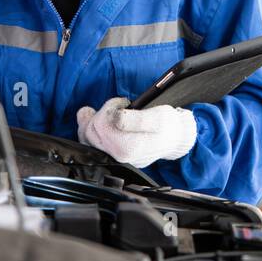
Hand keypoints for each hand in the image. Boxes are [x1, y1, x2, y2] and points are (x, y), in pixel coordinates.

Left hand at [76, 97, 196, 167]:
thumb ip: (134, 118)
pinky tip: (95, 120)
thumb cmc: (168, 126)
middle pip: (90, 131)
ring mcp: (114, 158)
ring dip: (90, 121)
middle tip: (117, 105)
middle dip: (100, 113)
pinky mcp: (113, 155)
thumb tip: (114, 117)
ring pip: (87, 138)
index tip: (123, 103)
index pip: (101, 124)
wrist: (175, 138)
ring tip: (98, 111)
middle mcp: (117, 157)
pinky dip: (89, 129)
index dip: (109, 107)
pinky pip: (91, 143)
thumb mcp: (157, 117)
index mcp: (127, 147)